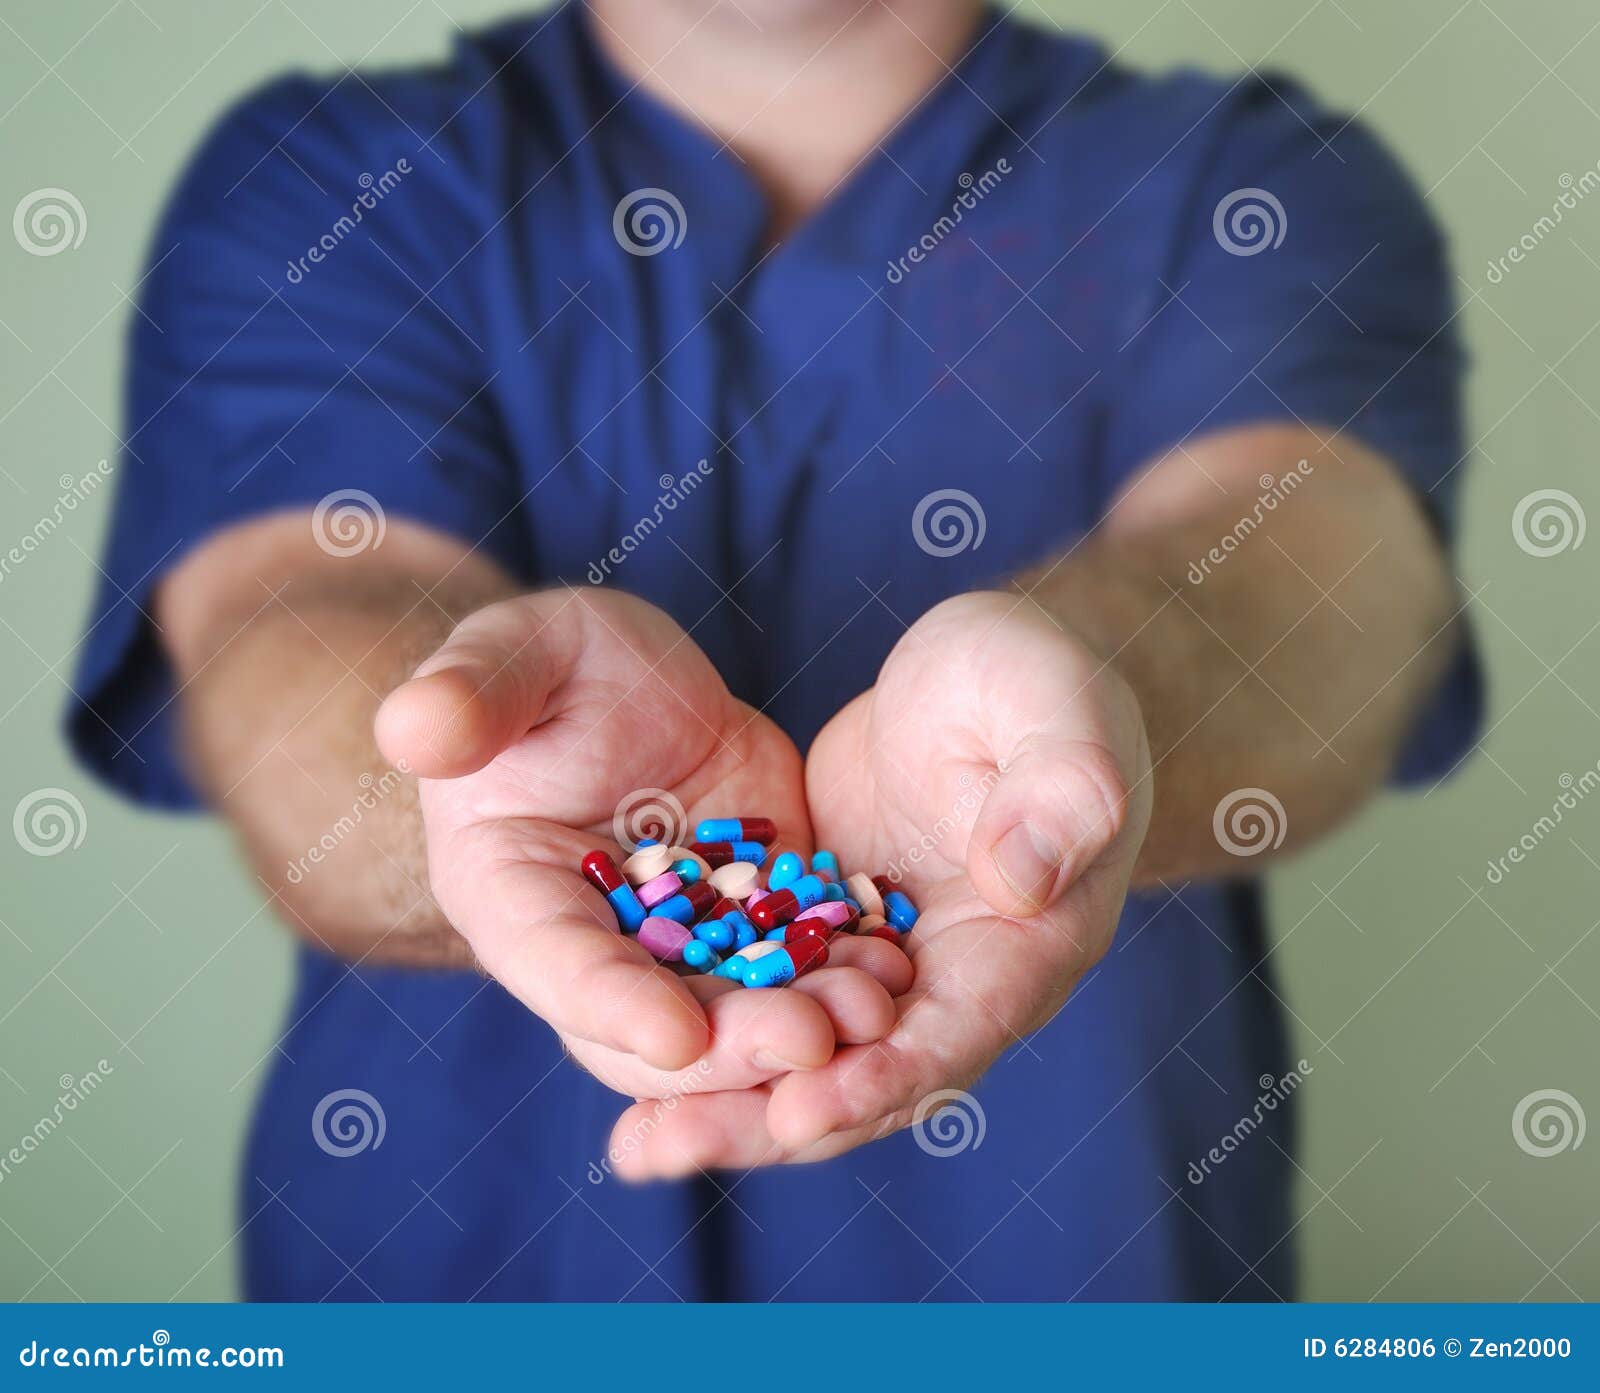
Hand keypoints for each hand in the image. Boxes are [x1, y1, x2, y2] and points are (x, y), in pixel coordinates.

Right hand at [375, 587, 911, 1103]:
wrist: (636, 686)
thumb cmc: (554, 664)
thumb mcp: (521, 650)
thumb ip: (473, 689)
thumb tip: (412, 728)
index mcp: (513, 894)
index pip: (556, 965)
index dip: (610, 1007)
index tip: (677, 1033)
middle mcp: (596, 948)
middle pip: (656, 1027)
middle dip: (732, 1046)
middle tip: (811, 1039)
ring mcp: (682, 949)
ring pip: (736, 1018)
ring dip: (800, 1033)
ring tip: (874, 1009)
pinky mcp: (756, 929)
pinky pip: (798, 973)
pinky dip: (843, 984)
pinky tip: (900, 976)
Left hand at [606, 591, 1150, 1172]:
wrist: (982, 673)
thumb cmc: (1038, 676)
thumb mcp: (1056, 706)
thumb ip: (1060, 789)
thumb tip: (1023, 884)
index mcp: (1029, 943)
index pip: (957, 1032)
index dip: (882, 1078)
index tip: (798, 1109)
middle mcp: (957, 979)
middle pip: (868, 1075)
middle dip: (769, 1119)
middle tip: (663, 1149)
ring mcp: (887, 963)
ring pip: (810, 1053)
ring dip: (728, 1099)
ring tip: (631, 1146)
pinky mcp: (826, 934)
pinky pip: (770, 998)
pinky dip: (714, 1029)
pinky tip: (634, 1050)